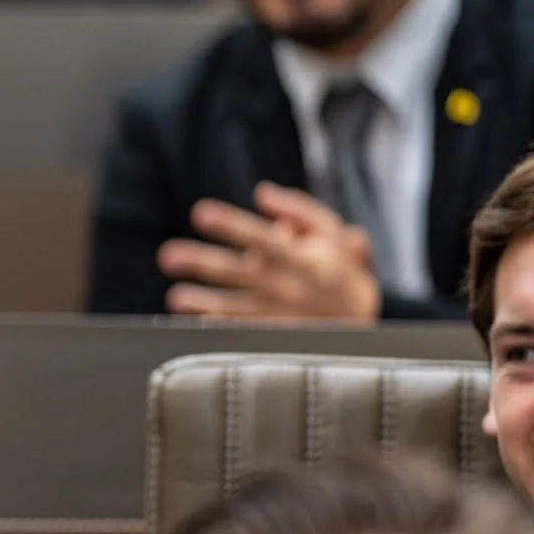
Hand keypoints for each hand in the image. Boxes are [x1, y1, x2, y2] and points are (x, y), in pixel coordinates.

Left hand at [155, 183, 382, 322]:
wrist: (365, 322)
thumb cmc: (339, 270)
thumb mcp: (331, 233)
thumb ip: (299, 209)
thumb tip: (261, 193)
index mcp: (302, 257)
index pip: (261, 237)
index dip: (231, 225)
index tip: (200, 212)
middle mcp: (289, 287)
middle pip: (240, 273)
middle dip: (202, 264)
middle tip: (168, 256)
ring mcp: (281, 317)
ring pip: (236, 309)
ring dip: (204, 303)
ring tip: (176, 297)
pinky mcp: (276, 340)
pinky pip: (243, 337)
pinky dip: (219, 331)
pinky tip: (195, 324)